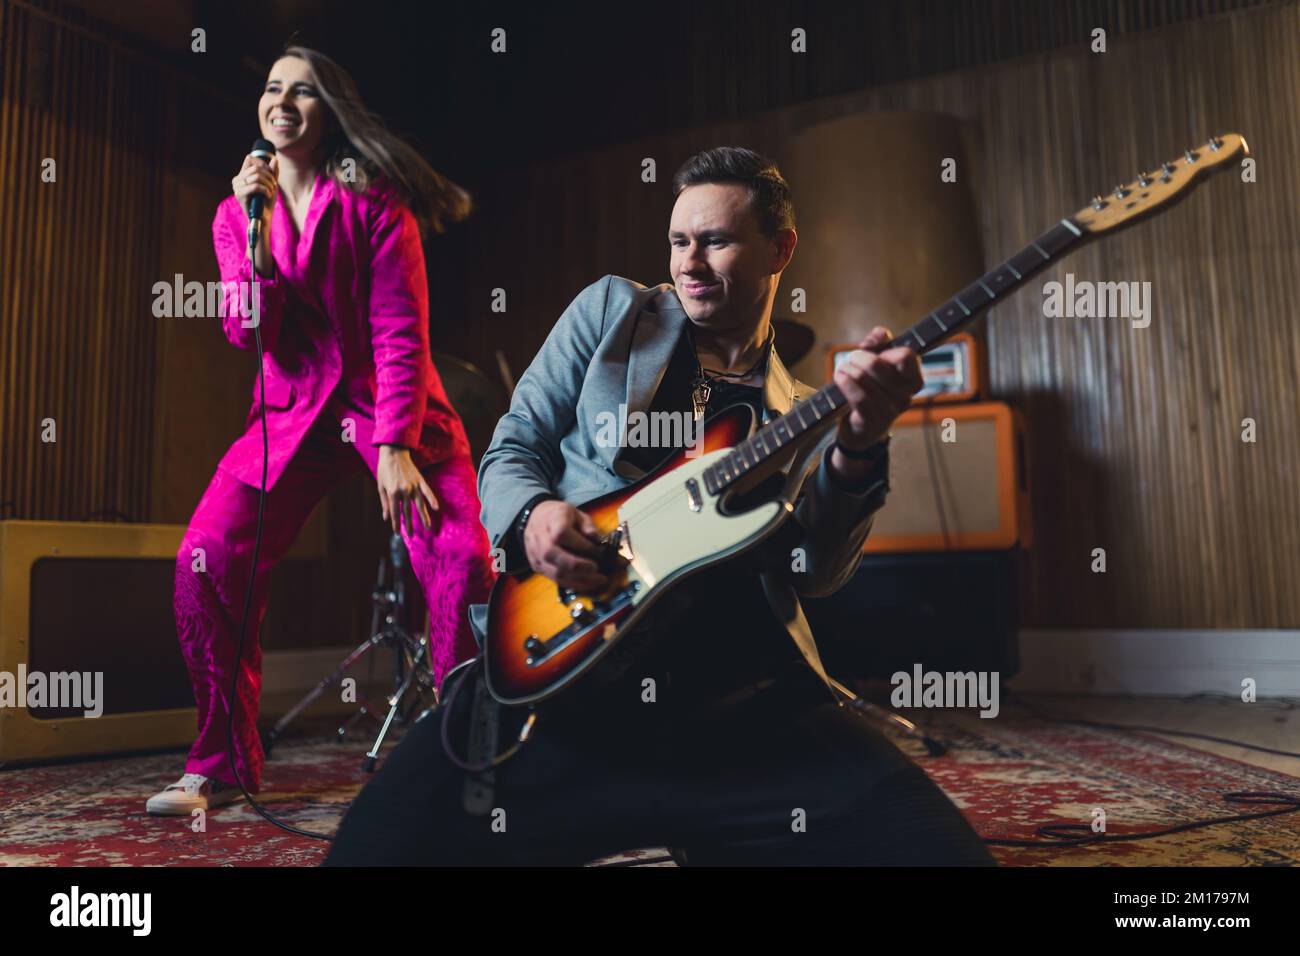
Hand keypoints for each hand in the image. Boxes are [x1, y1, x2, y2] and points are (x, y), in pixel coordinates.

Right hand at [231, 152, 278, 223]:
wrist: (263, 219)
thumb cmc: (266, 202)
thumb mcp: (271, 184)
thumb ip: (272, 172)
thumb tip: (274, 159)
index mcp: (242, 175)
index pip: (251, 160)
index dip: (264, 165)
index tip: (271, 176)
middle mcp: (237, 180)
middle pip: (256, 168)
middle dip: (269, 176)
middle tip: (274, 186)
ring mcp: (237, 187)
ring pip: (256, 176)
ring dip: (268, 184)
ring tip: (271, 191)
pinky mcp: (239, 195)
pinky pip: (255, 186)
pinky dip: (265, 190)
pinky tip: (268, 195)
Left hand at [377, 445, 438, 534]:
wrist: (393, 453)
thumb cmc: (384, 470)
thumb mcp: (381, 487)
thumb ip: (384, 503)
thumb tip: (386, 518)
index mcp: (393, 493)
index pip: (395, 513)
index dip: (396, 524)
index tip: (397, 533)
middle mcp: (404, 491)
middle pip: (408, 512)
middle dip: (409, 525)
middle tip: (411, 535)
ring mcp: (414, 486)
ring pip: (420, 505)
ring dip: (424, 517)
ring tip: (428, 527)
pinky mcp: (420, 481)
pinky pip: (427, 492)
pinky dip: (432, 500)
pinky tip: (436, 508)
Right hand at [522, 500, 606, 591]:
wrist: (535, 519)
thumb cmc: (559, 516)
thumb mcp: (576, 513)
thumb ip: (587, 526)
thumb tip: (597, 540)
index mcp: (552, 519)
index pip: (562, 534)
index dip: (580, 544)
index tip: (596, 550)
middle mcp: (540, 537)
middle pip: (555, 556)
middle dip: (580, 566)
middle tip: (598, 570)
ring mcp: (536, 554)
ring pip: (555, 572)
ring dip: (579, 580)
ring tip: (597, 580)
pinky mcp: (537, 566)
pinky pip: (555, 579)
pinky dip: (573, 584)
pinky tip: (587, 583)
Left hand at [831, 326, 922, 477]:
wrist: (862, 429)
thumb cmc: (871, 390)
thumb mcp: (877, 364)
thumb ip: (879, 344)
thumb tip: (881, 333)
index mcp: (913, 379)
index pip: (906, 356)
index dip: (885, 350)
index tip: (874, 352)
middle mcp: (906, 396)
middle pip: (880, 365)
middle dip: (860, 358)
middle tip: (851, 359)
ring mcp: (890, 411)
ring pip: (865, 380)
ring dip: (848, 370)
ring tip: (842, 369)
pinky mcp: (872, 422)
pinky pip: (859, 398)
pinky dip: (846, 384)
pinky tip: (839, 377)